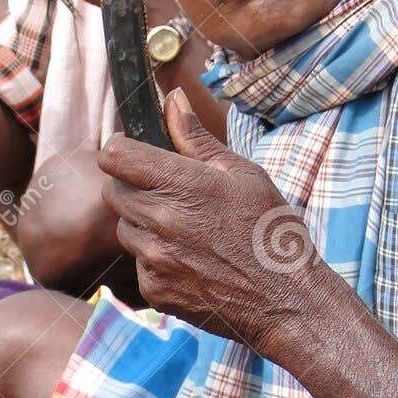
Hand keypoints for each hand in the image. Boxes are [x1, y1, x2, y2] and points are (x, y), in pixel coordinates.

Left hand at [99, 90, 325, 353]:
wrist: (285, 299)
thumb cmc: (270, 231)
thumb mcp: (242, 174)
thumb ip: (197, 137)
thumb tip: (173, 98)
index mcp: (181, 185)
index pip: (114, 156)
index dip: (120, 150)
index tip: (133, 154)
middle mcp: (160, 222)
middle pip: (112, 193)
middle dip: (133, 188)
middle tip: (169, 195)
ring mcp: (154, 260)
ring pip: (125, 230)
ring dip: (144, 225)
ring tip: (186, 231)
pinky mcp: (155, 291)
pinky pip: (139, 265)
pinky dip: (156, 261)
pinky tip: (190, 261)